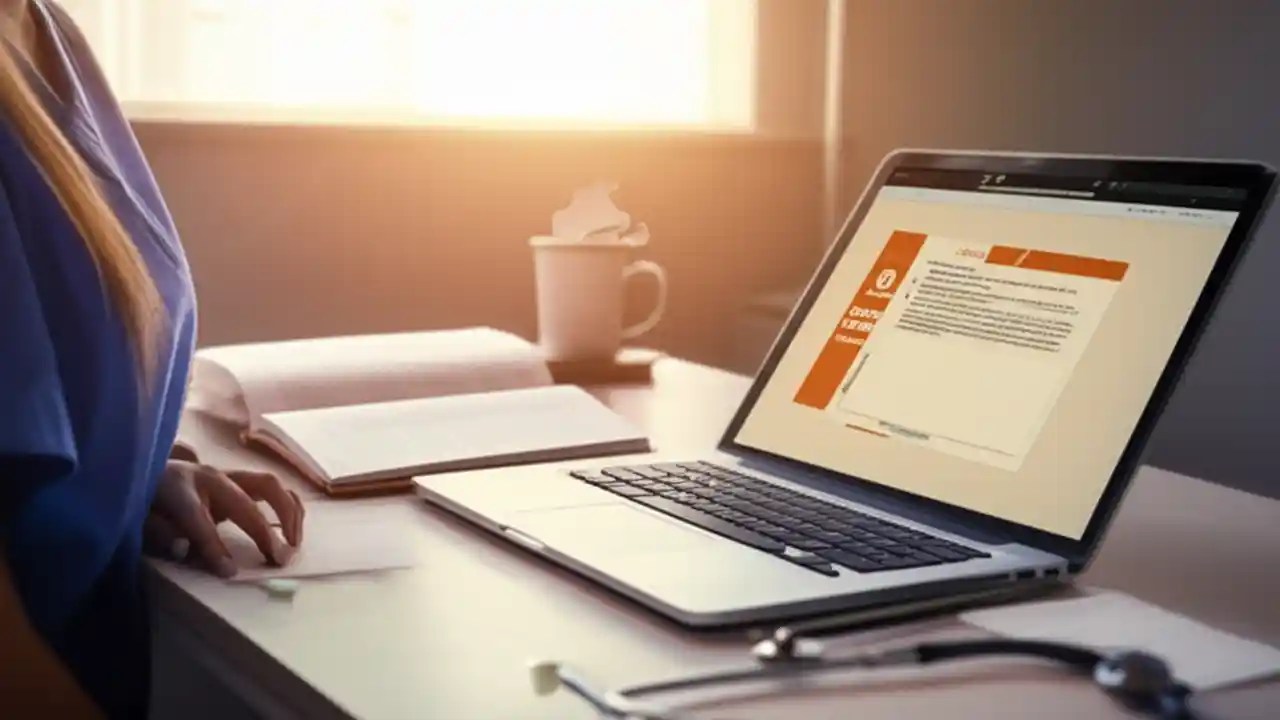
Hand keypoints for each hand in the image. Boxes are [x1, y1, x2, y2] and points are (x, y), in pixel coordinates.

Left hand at [146, 460, 304, 577]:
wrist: (138, 470)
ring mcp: (228, 475)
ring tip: (293, 546)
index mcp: (180, 486)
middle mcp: (210, 475)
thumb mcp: (139, 520)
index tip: (231, 573)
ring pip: (270, 485)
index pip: (200, 520)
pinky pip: (272, 488)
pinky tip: (292, 529)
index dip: (215, 548)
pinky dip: (287, 507)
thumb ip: (160, 534)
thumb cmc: (143, 502)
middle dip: (268, 530)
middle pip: (250, 497)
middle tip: (279, 559)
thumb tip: (185, 550)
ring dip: (289, 515)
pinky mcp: (238, 481)